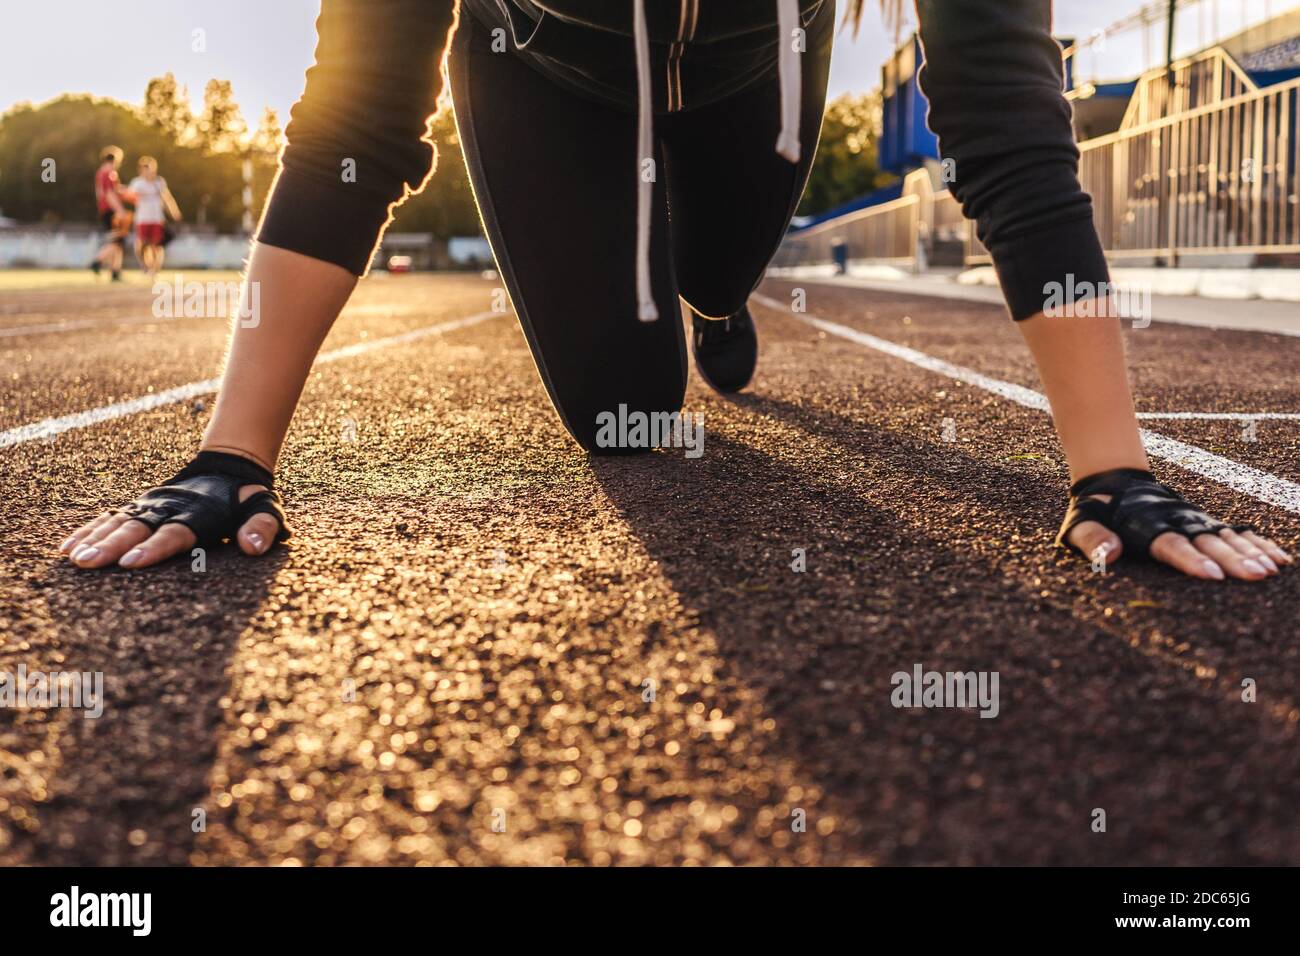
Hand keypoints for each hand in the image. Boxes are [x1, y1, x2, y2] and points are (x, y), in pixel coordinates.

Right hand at [59, 484, 282, 569]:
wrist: (228, 467)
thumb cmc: (247, 499)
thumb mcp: (266, 509)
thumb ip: (263, 526)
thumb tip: (253, 547)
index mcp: (200, 514)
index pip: (175, 533)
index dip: (154, 548)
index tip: (132, 563)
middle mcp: (169, 509)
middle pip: (138, 528)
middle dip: (112, 546)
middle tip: (89, 563)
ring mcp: (151, 507)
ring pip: (119, 523)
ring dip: (95, 540)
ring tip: (74, 559)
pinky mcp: (139, 507)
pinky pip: (110, 519)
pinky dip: (89, 531)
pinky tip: (68, 548)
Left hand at [1067, 500, 1290, 580]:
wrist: (1113, 480)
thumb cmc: (1094, 512)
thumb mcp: (1080, 525)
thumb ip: (1092, 540)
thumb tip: (1109, 554)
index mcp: (1145, 526)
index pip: (1170, 544)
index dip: (1190, 559)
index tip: (1211, 574)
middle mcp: (1175, 522)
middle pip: (1206, 541)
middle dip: (1231, 559)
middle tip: (1255, 576)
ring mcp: (1193, 521)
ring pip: (1226, 536)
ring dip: (1250, 552)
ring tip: (1270, 570)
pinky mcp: (1204, 523)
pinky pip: (1236, 532)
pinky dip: (1258, 543)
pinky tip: (1279, 558)